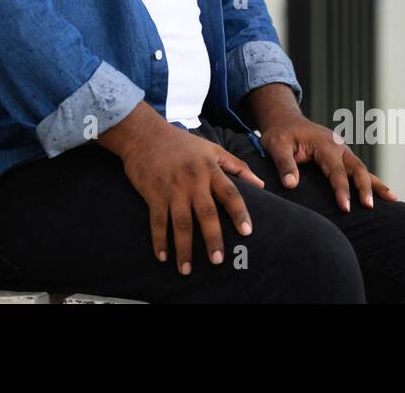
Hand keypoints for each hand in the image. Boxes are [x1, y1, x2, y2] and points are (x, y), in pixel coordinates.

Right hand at [118, 125, 265, 274]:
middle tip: (218, 261)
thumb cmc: (180, 143)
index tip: (247, 232)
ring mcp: (172, 188)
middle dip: (213, 239)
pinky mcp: (153, 194)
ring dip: (184, 249)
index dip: (239, 213)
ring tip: (187, 270)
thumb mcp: (211, 149)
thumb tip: (261, 185)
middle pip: (206, 214)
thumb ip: (237, 166)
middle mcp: (193, 180)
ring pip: (181, 223)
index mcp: (210, 169)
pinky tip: (163, 257)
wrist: (144, 135)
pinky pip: (157, 222)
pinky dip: (159, 241)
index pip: (230, 193)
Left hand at [258, 113, 398, 211]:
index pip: (336, 170)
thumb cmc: (280, 134)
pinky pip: (358, 169)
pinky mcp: (342, 156)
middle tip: (369, 207)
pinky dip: (371, 180)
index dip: (342, 190)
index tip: (345, 208)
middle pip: (357, 168)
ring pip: (362, 168)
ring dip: (376, 184)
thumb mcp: (276, 146)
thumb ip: (284, 164)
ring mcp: (342, 151)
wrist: (285, 122)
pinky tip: (384, 193)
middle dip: (365, 187)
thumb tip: (291, 185)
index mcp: (324, 144)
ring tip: (393, 200)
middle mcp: (338, 146)